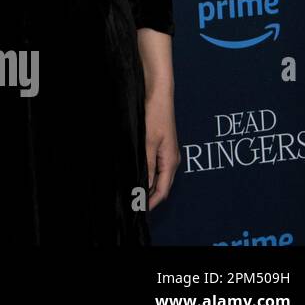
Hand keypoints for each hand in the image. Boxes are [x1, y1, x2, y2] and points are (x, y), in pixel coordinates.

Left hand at [144, 86, 177, 208]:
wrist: (158, 94)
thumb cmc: (154, 116)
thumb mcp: (147, 142)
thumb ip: (146, 165)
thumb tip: (144, 186)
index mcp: (170, 161)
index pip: (162, 190)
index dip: (151, 202)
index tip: (139, 210)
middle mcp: (171, 160)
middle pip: (161, 185)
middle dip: (149, 196)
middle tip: (133, 204)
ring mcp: (167, 153)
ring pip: (158, 176)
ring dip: (147, 185)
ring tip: (132, 191)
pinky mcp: (161, 146)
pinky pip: (156, 166)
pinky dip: (147, 173)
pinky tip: (136, 173)